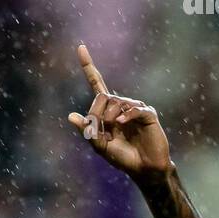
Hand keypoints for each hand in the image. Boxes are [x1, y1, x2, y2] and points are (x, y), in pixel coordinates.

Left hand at [67, 44, 170, 178]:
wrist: (144, 169)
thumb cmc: (123, 157)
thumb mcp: (101, 146)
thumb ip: (87, 131)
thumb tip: (71, 116)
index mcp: (108, 110)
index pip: (97, 83)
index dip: (88, 66)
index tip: (80, 47)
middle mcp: (121, 105)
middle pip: (103, 96)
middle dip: (98, 114)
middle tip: (104, 130)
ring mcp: (135, 108)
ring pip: (116, 102)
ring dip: (111, 118)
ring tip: (117, 132)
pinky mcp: (147, 114)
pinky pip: (133, 108)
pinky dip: (126, 116)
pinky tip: (121, 124)